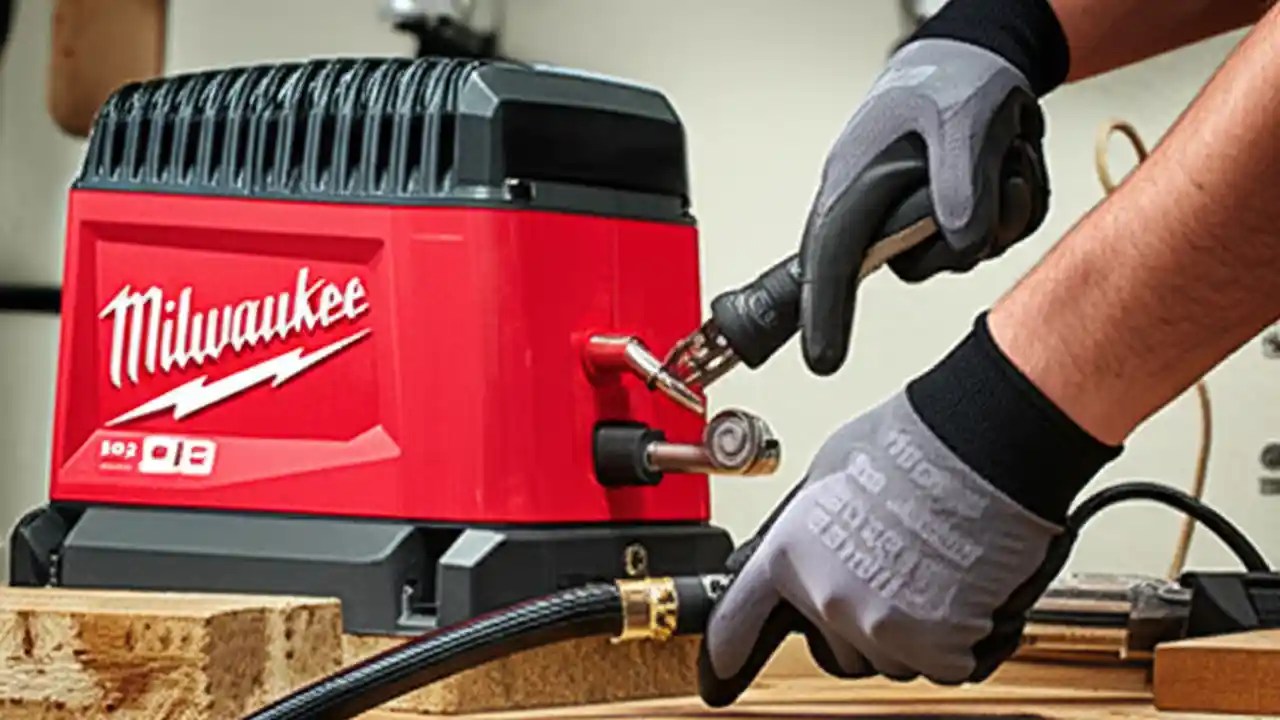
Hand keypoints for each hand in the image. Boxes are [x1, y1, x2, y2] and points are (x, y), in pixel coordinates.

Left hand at [695, 388, 1076, 706]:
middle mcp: (828, 600)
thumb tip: (809, 542)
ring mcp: (883, 628)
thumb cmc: (915, 445)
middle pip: (834, 646)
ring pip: (889, 658)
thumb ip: (807, 528)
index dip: (729, 647)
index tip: (720, 673)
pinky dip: (954, 637)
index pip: (740, 619)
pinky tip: (960, 589)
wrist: (983, 447)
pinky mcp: (939, 647)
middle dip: (858, 621)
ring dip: (908, 629)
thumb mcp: (829, 473)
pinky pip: (941, 662)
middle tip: (890, 572)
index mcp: (789, 556)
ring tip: (930, 570)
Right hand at [798, 37, 1050, 375]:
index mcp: (856, 183)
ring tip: (1003, 156)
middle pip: (914, 264)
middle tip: (986, 182)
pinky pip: (997, 240)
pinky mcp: (957, 220)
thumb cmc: (950, 79)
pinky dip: (1020, 204)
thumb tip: (960, 237)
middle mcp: (882, 209)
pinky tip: (1012, 163)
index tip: (823, 358)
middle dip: (961, 237)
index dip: (822, 313)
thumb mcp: (957, 119)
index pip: (829, 258)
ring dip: (1002, 212)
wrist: (987, 61)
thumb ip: (958, 181)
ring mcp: (920, 218)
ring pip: (963, 254)